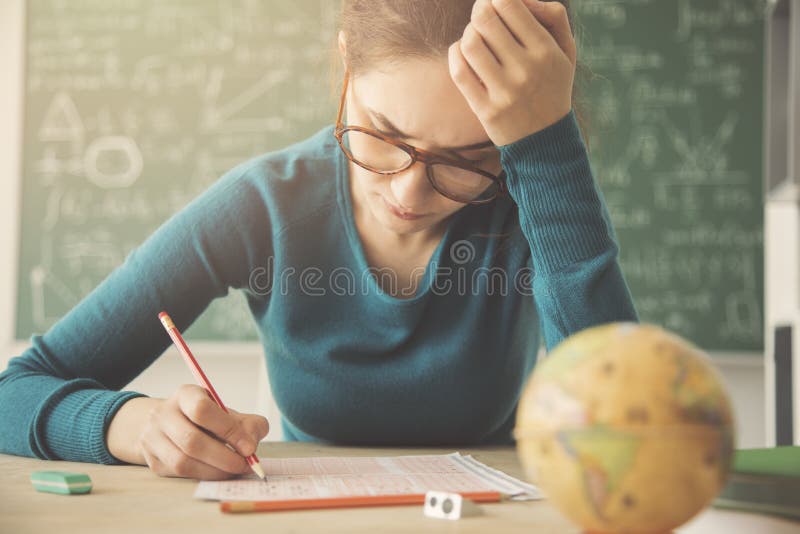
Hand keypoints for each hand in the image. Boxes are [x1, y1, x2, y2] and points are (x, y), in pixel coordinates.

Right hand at [138, 384, 268, 479]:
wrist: (170, 425)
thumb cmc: (206, 418)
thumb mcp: (228, 413)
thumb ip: (248, 424)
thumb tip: (250, 444)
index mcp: (185, 395)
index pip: (202, 410)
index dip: (228, 430)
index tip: (248, 447)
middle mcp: (163, 414)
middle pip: (191, 440)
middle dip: (224, 457)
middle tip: (245, 465)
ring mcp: (153, 438)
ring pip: (183, 462)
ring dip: (214, 471)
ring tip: (233, 470)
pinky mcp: (153, 461)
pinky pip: (180, 474)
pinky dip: (204, 476)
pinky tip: (218, 472)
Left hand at [448, 0, 576, 145]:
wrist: (545, 140)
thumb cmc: (552, 86)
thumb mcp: (566, 51)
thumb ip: (552, 15)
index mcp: (546, 51)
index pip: (509, 5)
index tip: (495, 3)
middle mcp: (526, 70)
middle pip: (485, 20)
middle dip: (479, 11)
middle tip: (482, 16)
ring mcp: (504, 92)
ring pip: (470, 43)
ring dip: (467, 33)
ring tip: (475, 37)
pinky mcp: (485, 110)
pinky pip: (459, 71)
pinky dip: (455, 54)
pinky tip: (462, 53)